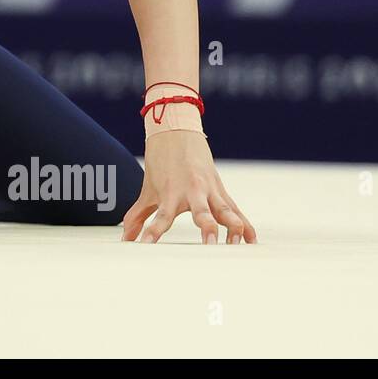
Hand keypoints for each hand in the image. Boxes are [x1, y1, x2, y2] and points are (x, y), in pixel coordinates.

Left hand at [121, 132, 256, 243]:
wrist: (176, 133)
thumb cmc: (160, 163)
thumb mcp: (147, 190)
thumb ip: (137, 216)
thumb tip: (126, 239)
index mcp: (171, 193)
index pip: (161, 217)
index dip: (153, 231)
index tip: (145, 245)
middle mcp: (192, 192)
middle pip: (202, 212)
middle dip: (207, 228)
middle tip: (209, 245)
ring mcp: (210, 191)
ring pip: (225, 210)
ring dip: (232, 227)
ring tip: (236, 244)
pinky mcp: (221, 191)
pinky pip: (236, 210)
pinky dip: (245, 225)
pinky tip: (251, 241)